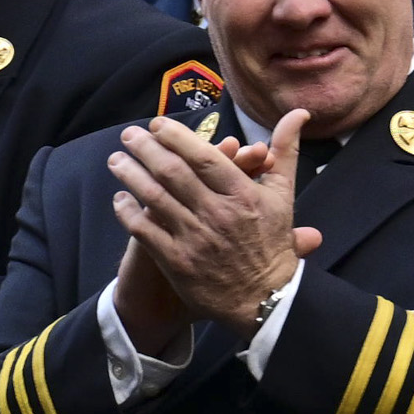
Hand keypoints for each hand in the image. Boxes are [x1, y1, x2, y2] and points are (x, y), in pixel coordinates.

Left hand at [109, 105, 316, 344]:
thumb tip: (297, 113)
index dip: (176, 137)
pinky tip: (120, 199)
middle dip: (145, 148)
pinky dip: (128, 212)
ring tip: (116, 160)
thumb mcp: (284, 196)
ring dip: (131, 175)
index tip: (157, 124)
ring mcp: (195, 239)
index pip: (204, 157)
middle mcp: (218, 214)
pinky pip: (145, 231)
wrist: (266, 300)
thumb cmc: (273, 244)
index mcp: (243, 195)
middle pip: (173, 172)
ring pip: (154, 198)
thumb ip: (286, 152)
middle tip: (129, 134)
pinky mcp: (178, 262)